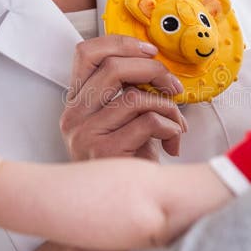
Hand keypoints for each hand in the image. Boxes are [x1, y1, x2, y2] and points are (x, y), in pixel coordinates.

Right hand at [60, 35, 186, 161]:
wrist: (120, 207)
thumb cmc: (126, 161)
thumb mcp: (121, 121)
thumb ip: (128, 93)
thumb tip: (158, 67)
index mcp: (75, 103)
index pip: (85, 53)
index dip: (120, 43)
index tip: (149, 51)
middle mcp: (73, 116)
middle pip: (113, 67)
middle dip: (154, 70)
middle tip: (174, 86)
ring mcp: (85, 134)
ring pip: (135, 96)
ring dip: (167, 106)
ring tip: (177, 123)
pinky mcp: (104, 152)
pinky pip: (147, 122)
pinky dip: (170, 126)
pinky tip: (173, 140)